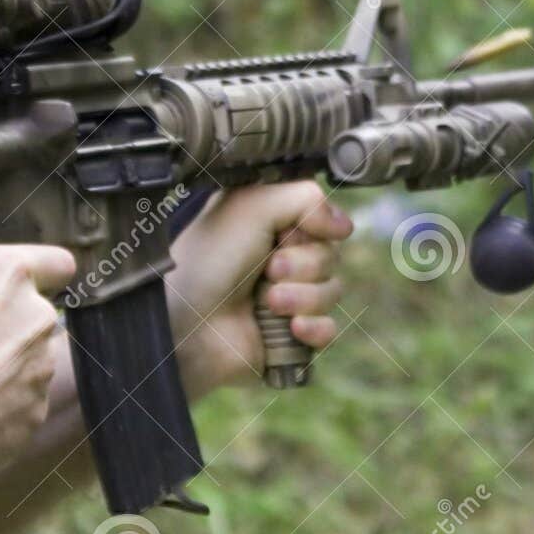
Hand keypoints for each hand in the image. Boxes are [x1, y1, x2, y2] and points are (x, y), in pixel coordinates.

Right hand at [0, 242, 76, 476]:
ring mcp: (43, 364)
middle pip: (36, 313)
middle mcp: (38, 314)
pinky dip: (1, 400)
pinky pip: (23, 397)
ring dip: (5, 363)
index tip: (16, 286)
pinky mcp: (38, 407)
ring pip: (31, 357)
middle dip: (9, 323)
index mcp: (10, 272)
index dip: (41, 272)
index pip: (58, 262)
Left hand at [164, 182, 353, 395]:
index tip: (284, 235)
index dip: (311, 228)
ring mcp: (287, 296)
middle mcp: (279, 256)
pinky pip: (330, 328)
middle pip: (331, 254)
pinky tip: (290, 328)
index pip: (322, 218)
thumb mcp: (251, 206)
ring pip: (333, 291)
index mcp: (268, 222)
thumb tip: (344, 224)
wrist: (189, 326)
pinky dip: (313, 328)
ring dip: (302, 297)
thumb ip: (305, 198)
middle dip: (303, 265)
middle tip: (268, 270)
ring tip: (268, 302)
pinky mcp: (291, 335)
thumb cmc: (209, 262)